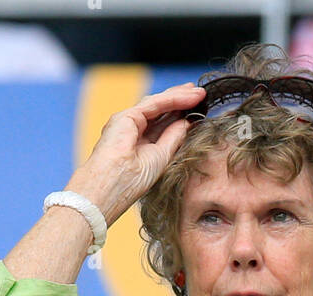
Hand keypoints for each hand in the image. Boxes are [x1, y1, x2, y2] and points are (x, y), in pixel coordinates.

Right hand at [66, 81, 205, 224]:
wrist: (112, 185)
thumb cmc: (132, 182)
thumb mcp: (161, 157)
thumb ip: (173, 138)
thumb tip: (187, 123)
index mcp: (140, 144)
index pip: (162, 124)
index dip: (180, 115)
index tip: (197, 109)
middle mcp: (133, 130)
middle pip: (161, 110)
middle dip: (181, 101)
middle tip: (200, 94)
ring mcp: (128, 121)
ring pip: (158, 103)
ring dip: (180, 96)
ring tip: (198, 93)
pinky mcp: (127, 116)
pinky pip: (155, 103)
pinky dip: (173, 99)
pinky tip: (188, 96)